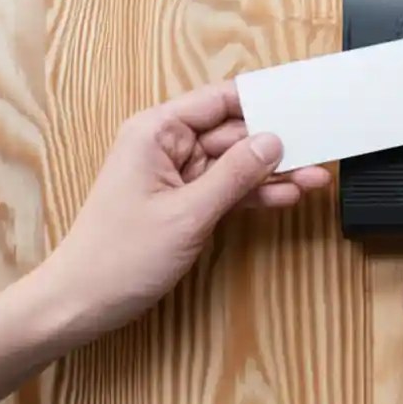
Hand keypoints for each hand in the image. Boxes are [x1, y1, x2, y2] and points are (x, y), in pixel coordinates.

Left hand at [40, 81, 329, 341]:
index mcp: (156, 132)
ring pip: (237, 163)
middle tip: (319, 147)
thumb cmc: (119, 256)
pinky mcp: (187, 202)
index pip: (218, 101)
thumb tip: (272, 141)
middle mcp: (167, 146)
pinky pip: (229, 189)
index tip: (300, 103)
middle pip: (233, 132)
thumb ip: (234, 175)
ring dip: (273, 172)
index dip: (261, 99)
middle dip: (275, 142)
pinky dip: (256, 194)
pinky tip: (289, 195)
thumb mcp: (187, 213)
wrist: (83, 304)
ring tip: (315, 177)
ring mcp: (178, 175)